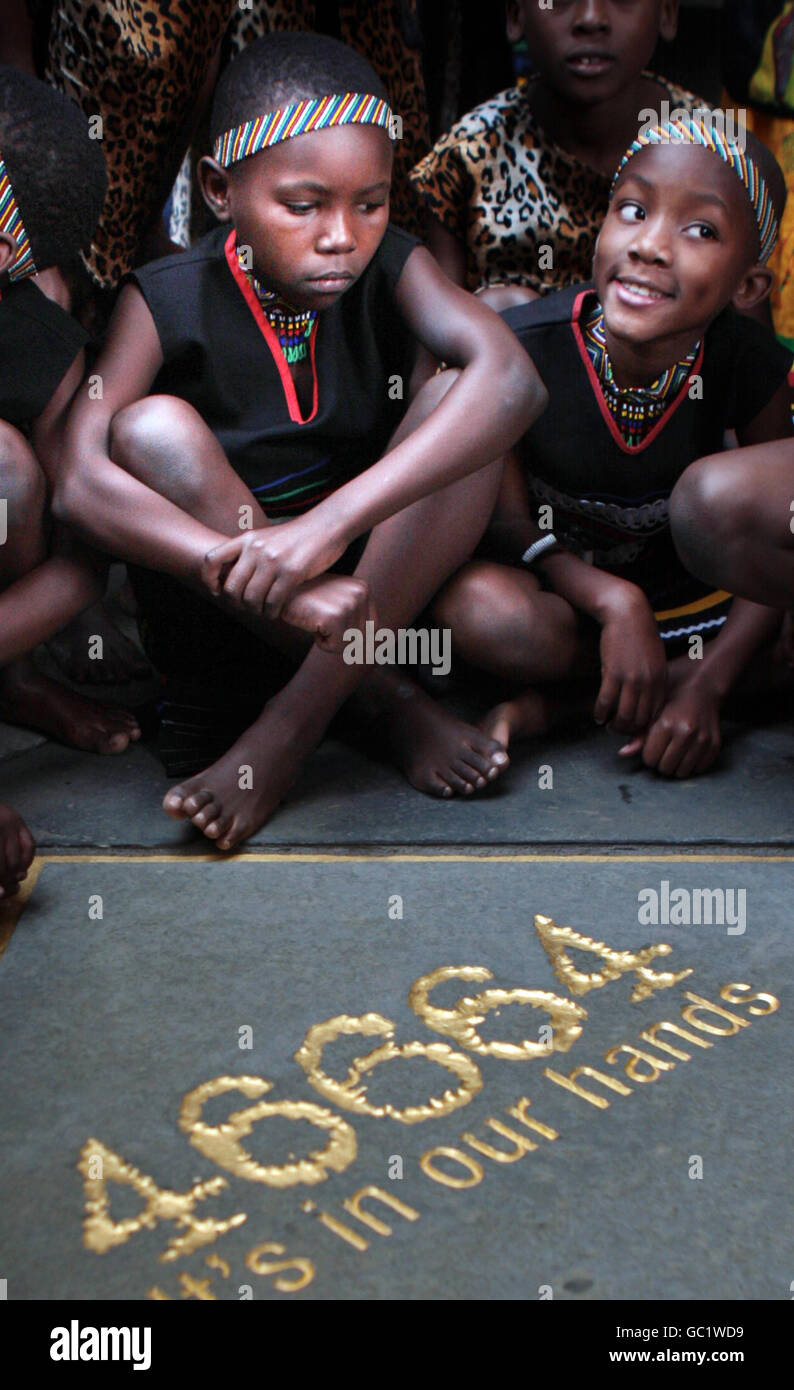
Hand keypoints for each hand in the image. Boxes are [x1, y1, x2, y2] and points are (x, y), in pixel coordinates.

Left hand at [201, 513, 348, 617]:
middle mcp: (256, 549)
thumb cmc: (298, 536)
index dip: (209, 579)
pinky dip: (272, 612)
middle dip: (236, 603)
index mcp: (247, 539)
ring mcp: (273, 561)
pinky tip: (275, 612)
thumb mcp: (268, 537)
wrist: (327, 525)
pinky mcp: (292, 572)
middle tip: (246, 607)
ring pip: (251, 598)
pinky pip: (273, 602)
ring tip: (263, 611)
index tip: (217, 591)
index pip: (212, 559)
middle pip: (231, 587)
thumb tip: (234, 573)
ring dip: (256, 611)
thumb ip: (250, 551)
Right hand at [281, 574, 374, 652]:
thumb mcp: (334, 604)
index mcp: (363, 589)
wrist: (277, 593)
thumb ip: (354, 620)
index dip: (353, 636)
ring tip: (315, 619)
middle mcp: (360, 593)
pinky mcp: (335, 616)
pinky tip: (311, 623)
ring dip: (329, 640)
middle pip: (362, 639)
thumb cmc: (304, 602)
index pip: (373, 630)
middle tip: (320, 619)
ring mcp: (349, 603)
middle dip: (339, 638)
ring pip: (349, 644)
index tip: (332, 623)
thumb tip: (376, 649)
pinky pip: (336, 647)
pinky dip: (322, 643)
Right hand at [594, 590, 666, 733]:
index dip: (643, 726)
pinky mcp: (614, 673)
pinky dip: (600, 712)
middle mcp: (650, 682)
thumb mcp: (655, 657)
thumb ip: (653, 678)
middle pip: (640, 719)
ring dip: (613, 725)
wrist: (627, 613)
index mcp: (661, 679)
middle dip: (627, 729)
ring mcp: (632, 678)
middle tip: (616, 728)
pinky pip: (606, 702)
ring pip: (624, 715)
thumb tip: (646, 700)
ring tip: (606, 724)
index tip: (632, 727)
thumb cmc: (639, 633)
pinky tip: (596, 715)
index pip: (655, 714)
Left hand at [619, 677, 721, 777]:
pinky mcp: (715, 744)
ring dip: (676, 765)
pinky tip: (688, 751)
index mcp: (667, 723)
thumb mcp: (652, 711)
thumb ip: (639, 734)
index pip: (650, 759)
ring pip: (682, 773)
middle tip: (664, 748)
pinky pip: (699, 769)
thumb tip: (623, 753)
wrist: (703, 687)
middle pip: (665, 768)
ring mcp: (703, 739)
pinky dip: (692, 765)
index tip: (652, 745)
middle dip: (661, 761)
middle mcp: (686, 732)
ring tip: (675, 750)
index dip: (648, 754)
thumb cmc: (671, 697)